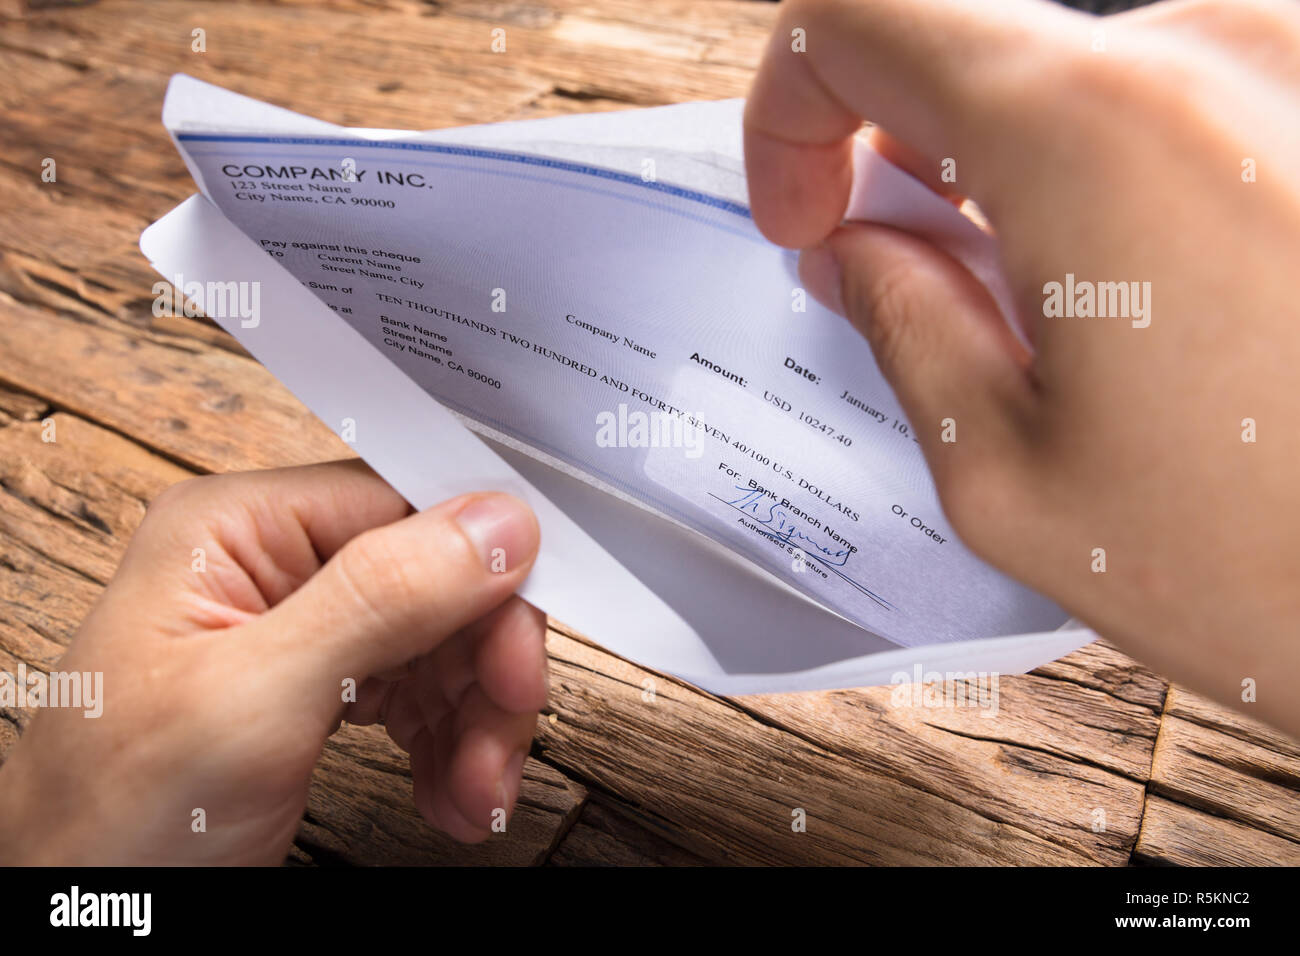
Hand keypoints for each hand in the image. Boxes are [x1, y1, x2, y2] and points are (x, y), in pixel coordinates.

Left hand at [0, 460, 545, 863]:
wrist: (75, 924)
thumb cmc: (109, 820)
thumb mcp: (252, 701)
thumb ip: (377, 602)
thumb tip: (494, 525)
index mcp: (236, 530)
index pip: (404, 506)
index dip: (481, 573)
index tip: (520, 648)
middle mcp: (272, 568)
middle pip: (437, 582)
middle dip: (481, 670)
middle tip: (504, 736)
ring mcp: (298, 632)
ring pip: (442, 645)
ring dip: (477, 721)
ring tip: (476, 792)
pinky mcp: (319, 691)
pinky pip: (421, 696)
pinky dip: (453, 748)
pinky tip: (453, 793)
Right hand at [745, 0, 1299, 733]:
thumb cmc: (1277, 570)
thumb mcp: (1009, 477)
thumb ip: (902, 323)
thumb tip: (856, 248)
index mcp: (1094, 131)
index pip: (860, 11)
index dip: (791, 105)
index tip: (807, 215)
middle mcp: (1216, 55)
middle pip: (975, 53)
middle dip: (908, 166)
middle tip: (925, 295)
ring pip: (1079, 88)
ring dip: (1022, 183)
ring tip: (1067, 330)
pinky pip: (1181, 111)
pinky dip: (1118, 186)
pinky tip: (1160, 313)